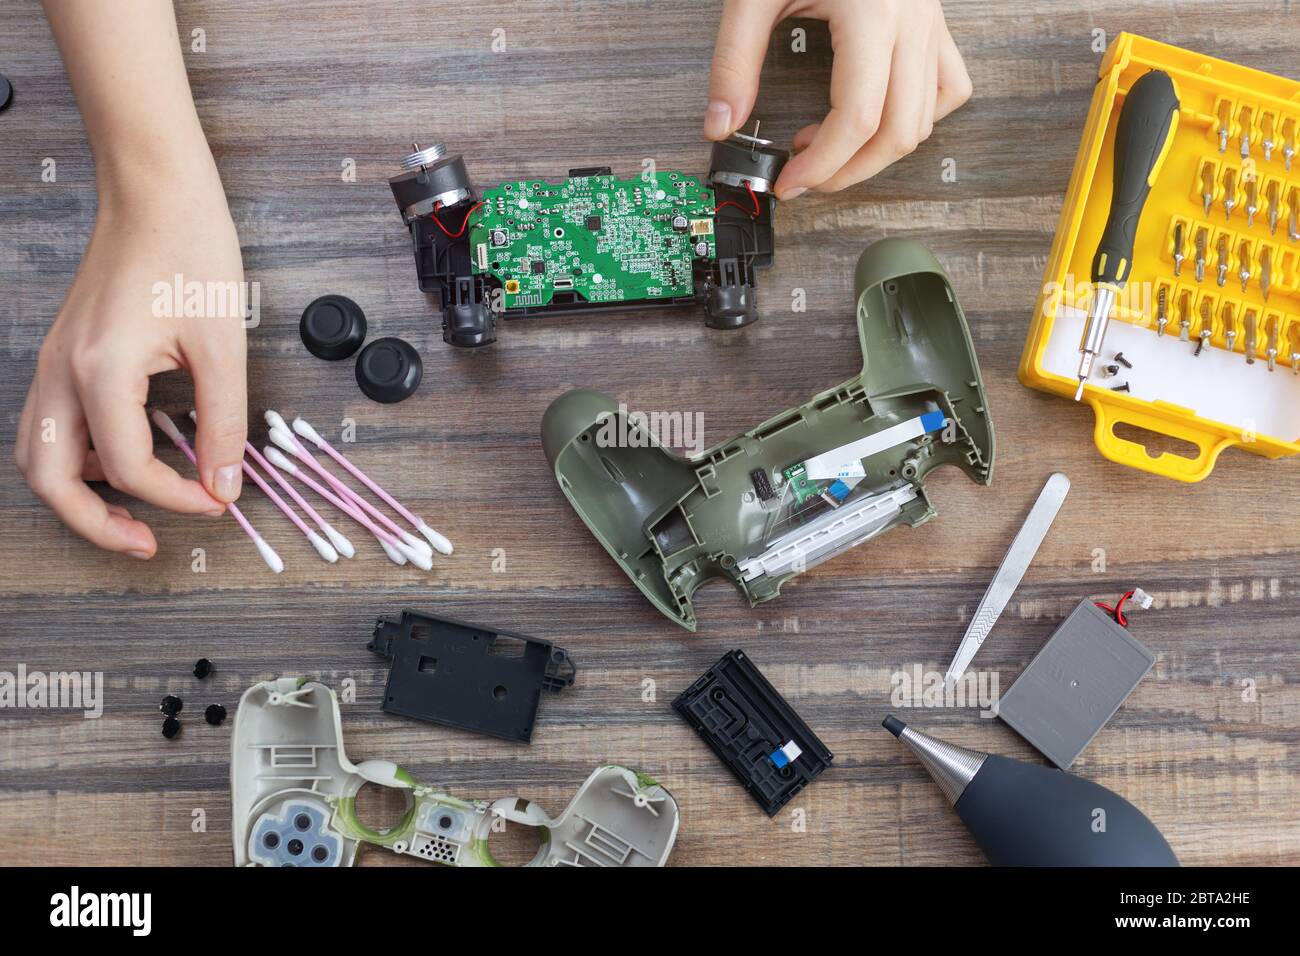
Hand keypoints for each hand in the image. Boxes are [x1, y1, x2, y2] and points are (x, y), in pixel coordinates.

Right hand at [14, 179, 248, 557]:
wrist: (157, 193)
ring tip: (134, 513)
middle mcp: (61, 370)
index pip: (126, 468)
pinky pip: (52, 424)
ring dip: (78, 494)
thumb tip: (225, 484)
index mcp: (100, 370)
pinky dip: (78, 458)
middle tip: (147, 541)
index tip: (217, 501)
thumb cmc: (190, 252)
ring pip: (39, 453)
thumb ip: (223, 423)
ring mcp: (55, 362)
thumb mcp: (223, 346)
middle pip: (47, 477)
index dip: (175, 497)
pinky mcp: (64, 354)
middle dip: (93, 523)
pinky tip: (125, 463)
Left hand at [704, 0, 971, 196]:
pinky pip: (947, 87)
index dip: (825, 164)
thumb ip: (734, 60)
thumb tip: (720, 124)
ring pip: (927, 118)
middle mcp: (912, 20)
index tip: (790, 181)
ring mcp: (930, 22)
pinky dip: (915, 117)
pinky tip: (874, 116)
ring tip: (827, 143)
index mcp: (872, 11)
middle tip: (805, 177)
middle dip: (850, 171)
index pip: (860, 116)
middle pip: (900, 130)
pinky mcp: (934, 23)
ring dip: (878, 151)